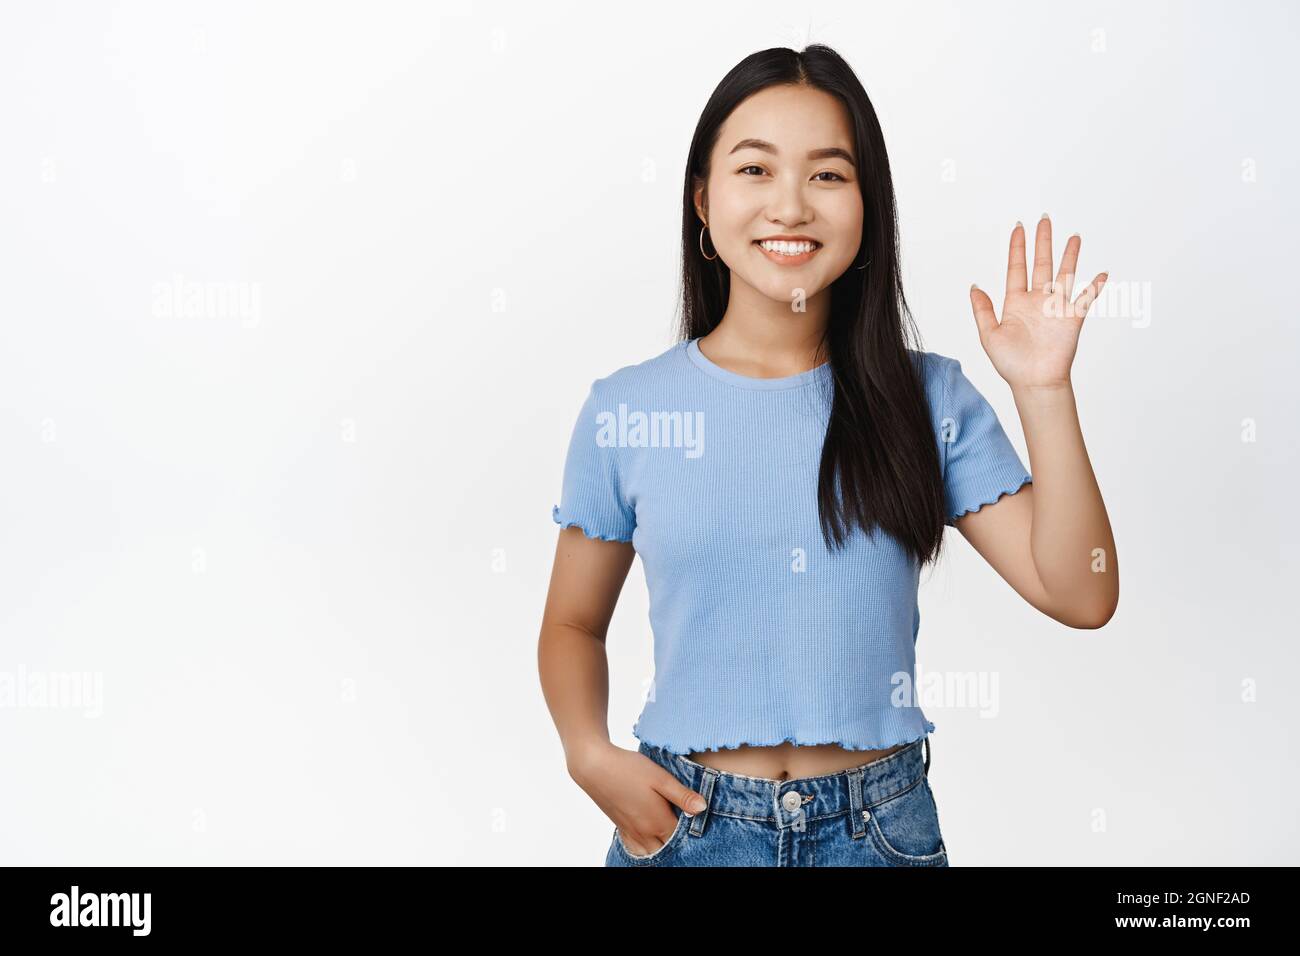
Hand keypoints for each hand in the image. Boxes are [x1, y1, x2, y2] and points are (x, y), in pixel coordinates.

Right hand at [568, 742, 706, 855]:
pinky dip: (646, 849)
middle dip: (678, 842)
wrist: (594, 766)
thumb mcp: (660, 777)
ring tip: (669, 833)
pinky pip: (636, 849)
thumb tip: (703, 808)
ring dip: (662, 846)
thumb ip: (682, 795)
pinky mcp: (621, 827)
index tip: (697, 818)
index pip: (682, 837)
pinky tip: (650, 839)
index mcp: (658, 821)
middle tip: (686, 827)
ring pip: (652, 852)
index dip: (693, 831)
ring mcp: (631, 832)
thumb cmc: (628, 768)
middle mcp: (645, 832)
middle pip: (667, 848)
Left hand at [970, 215, 1107, 390]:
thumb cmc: (1011, 364)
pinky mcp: (1072, 319)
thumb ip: (982, 310)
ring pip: (1064, 274)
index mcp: (1016, 303)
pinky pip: (1086, 298)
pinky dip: (1094, 286)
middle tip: (1044, 219)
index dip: (1017, 247)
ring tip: (1074, 236)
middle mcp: (1037, 301)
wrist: (1034, 383)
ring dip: (1069, 256)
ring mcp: (1056, 308)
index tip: (1019, 227)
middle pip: (1041, 264)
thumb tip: (974, 286)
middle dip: (1043, 242)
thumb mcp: (989, 335)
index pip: (1017, 267)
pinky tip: (1102, 273)